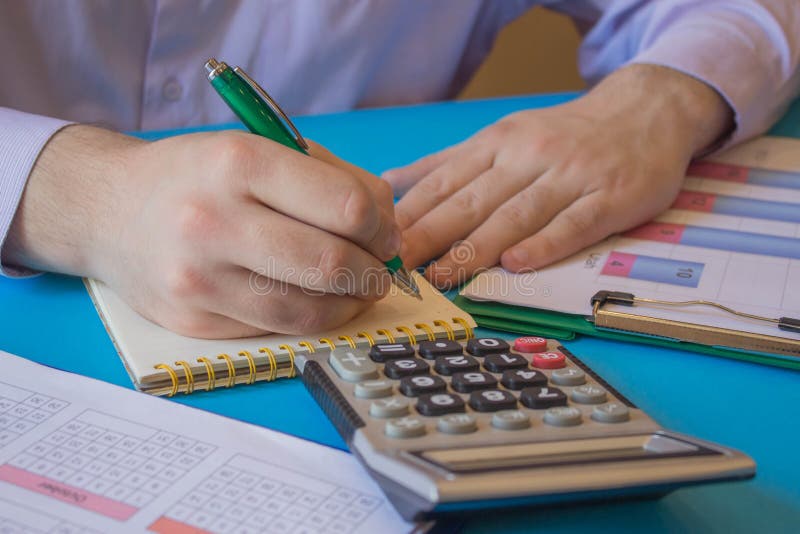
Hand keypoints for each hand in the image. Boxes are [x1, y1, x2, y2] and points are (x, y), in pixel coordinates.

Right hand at [4, 127, 398, 337]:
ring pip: (307, 310)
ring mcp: (198, 279)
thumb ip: (331, 178)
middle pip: (331, 264)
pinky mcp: (191, 321)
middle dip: (374, 272)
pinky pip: (275, 330)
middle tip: (379, 268)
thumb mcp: (259, 148)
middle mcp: (213, 221)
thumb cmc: (198, 175)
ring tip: (357, 289)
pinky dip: (312, 319)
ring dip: (351, 304)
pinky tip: (318, 303)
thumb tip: (388, 225)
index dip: (381, 227)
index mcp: (239, 163)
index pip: (346, 207)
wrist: (109, 209)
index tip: (384, 233)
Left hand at [384, 65, 733, 288]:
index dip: (410, 215)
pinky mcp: (610, 196)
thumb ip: (447, 162)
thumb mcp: (501, 135)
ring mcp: (570, 176)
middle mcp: (528, 157)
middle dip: (430, 235)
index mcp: (497, 143)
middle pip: (472, 201)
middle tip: (399, 267)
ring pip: (517, 215)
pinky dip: (545, 244)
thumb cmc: (563, 134)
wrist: (644, 111)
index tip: (380, 244)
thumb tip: (391, 181)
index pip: (444, 183)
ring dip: (477, 247)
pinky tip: (517, 265)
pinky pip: (574, 223)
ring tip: (445, 275)